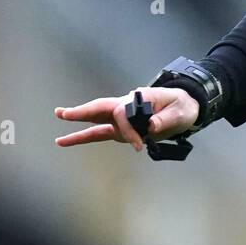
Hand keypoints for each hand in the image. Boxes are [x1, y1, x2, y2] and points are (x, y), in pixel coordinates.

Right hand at [54, 86, 199, 151]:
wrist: (186, 108)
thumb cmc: (183, 106)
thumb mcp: (180, 111)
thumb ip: (165, 119)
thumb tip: (150, 127)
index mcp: (138, 99)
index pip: (122, 114)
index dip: (127, 130)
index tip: (139, 145)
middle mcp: (126, 106)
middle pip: (100, 108)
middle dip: (82, 112)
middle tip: (62, 114)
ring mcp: (122, 118)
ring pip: (96, 120)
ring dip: (78, 125)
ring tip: (59, 138)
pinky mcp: (121, 129)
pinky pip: (100, 132)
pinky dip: (84, 136)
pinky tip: (68, 140)